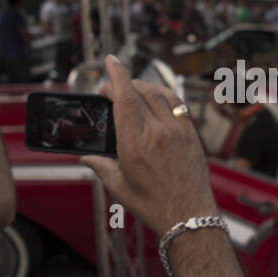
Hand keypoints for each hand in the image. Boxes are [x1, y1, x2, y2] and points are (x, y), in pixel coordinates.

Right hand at [80, 54, 216, 234]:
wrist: (189, 215)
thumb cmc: (154, 205)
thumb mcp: (120, 187)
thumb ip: (101, 167)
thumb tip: (86, 158)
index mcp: (135, 143)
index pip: (125, 97)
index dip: (116, 74)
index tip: (110, 60)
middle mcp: (158, 131)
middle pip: (141, 91)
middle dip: (123, 82)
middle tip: (111, 88)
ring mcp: (178, 131)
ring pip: (160, 93)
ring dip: (143, 86)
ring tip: (132, 90)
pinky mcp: (191, 134)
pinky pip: (178, 103)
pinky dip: (164, 95)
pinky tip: (157, 99)